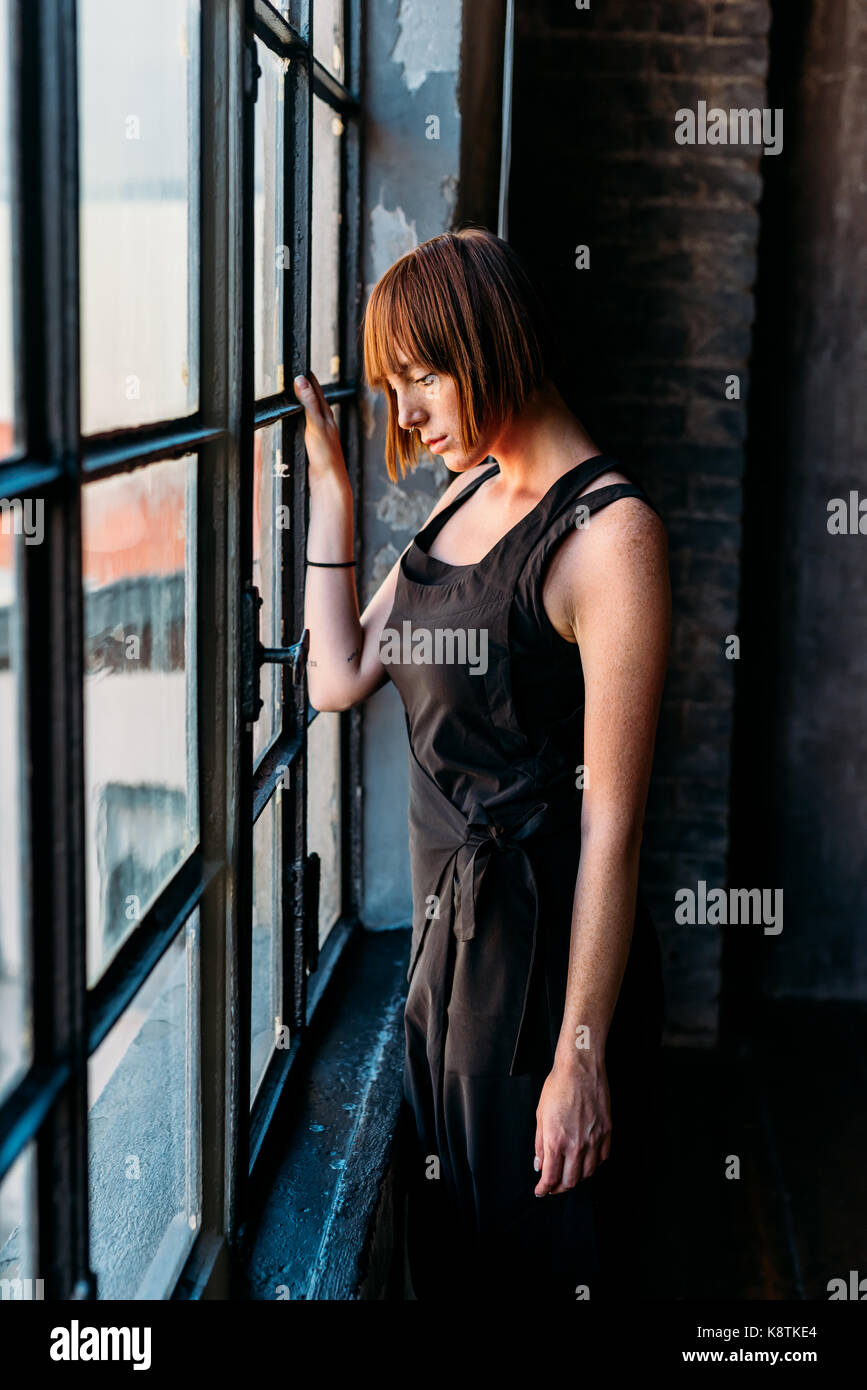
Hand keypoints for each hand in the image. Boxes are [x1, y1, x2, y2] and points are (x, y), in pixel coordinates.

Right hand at [293, 370, 349, 487]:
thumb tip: (301, 380)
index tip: (304, 367)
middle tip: (301, 377)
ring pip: (314, 414)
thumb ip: (309, 402)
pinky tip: (303, 423)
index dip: (310, 379)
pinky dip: (305, 419)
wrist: (330, 480)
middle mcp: (327, 423)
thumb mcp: (315, 424)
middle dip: (309, 389)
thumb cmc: (326, 454)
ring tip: (301, 396)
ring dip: (307, 404)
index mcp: (327, 416)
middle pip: (317, 401)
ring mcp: (322, 434)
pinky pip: (310, 426)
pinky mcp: (317, 445)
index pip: (317, 391)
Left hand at [533, 1060, 610, 1195]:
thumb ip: (539, 1143)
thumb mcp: (540, 1115)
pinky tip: (586, 1161)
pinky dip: (593, 1165)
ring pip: (588, 1173)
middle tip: (553, 1187)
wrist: (581, 1068)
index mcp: (556, 1141)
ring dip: (577, 1178)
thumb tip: (539, 1164)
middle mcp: (577, 1145)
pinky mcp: (607, 1132)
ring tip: (569, 1174)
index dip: (544, 1189)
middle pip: (570, 1181)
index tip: (540, 1191)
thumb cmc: (558, 1086)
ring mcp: (594, 1139)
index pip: (550, 1177)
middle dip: (559, 1188)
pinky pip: (602, 1158)